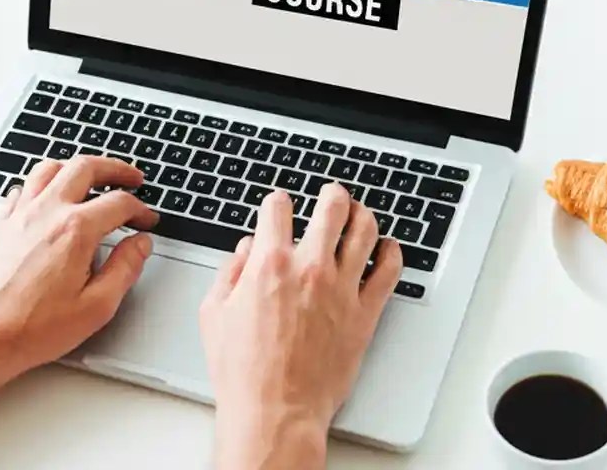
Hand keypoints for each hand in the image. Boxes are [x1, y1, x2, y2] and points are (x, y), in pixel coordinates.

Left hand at [0, 157, 158, 382]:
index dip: (140, 209)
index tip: (146, 220)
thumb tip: (140, 246)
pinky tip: (46, 197)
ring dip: (76, 167)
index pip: (118, 203)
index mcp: (74, 231)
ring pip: (49, 169)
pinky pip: (22, 189)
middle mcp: (46, 213)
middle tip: (131, 178)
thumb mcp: (96, 307)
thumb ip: (125, 269)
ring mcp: (19, 216)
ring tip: (92, 177)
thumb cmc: (31, 329)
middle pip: (85, 168)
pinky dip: (41, 185)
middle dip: (115, 169)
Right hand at [199, 184, 402, 467]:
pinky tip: (387, 248)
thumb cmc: (243, 371)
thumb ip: (230, 273)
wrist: (275, 411)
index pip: (278, 206)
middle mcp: (310, 269)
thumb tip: (244, 252)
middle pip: (332, 206)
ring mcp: (342, 289)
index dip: (276, 201)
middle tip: (331, 195)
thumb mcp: (214, 315)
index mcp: (270, 264)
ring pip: (366, 230)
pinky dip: (392, 252)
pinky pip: (389, 271)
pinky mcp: (365, 313)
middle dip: (331, 194)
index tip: (279, 206)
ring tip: (359, 214)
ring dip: (362, 215)